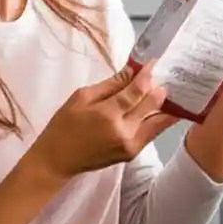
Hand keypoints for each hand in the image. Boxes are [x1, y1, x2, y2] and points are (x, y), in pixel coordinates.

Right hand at [26, 64, 179, 182]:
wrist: (58, 160)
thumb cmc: (64, 125)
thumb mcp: (81, 97)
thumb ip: (110, 84)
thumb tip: (132, 71)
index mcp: (108, 115)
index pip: (137, 91)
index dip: (148, 75)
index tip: (154, 63)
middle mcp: (125, 131)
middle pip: (153, 105)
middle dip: (158, 88)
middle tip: (158, 77)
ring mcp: (131, 145)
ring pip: (159, 122)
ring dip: (164, 105)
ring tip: (163, 92)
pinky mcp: (133, 154)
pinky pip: (152, 133)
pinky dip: (158, 120)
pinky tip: (159, 110)